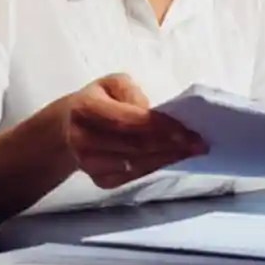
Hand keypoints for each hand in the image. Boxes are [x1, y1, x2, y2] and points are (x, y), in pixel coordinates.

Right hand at [61, 74, 207, 188]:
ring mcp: (90, 164)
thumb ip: (131, 93)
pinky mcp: (99, 181)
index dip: (160, 128)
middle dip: (171, 145)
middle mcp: (84, 140)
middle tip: (199, 143)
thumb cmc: (96, 101)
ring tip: (192, 150)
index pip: (129, 121)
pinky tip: (172, 157)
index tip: (188, 131)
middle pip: (136, 147)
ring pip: (137, 164)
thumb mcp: (110, 84)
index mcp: (86, 110)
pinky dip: (156, 166)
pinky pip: (134, 176)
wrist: (65, 129)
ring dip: (168, 158)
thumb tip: (152, 114)